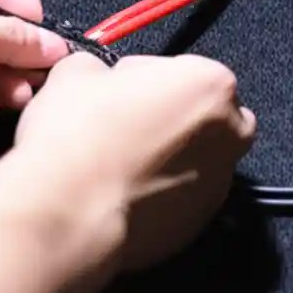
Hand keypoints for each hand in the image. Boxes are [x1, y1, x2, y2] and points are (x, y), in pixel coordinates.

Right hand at [13, 53, 256, 270]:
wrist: (64, 214)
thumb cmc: (77, 139)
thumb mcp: (77, 70)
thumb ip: (104, 68)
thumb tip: (100, 78)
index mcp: (210, 85)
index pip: (185, 67)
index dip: (146, 76)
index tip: (122, 89)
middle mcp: (229, 135)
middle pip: (207, 115)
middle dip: (173, 116)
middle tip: (127, 122)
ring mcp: (217, 184)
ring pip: (197, 159)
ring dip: (168, 155)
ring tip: (119, 161)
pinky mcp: (197, 224)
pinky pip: (183, 197)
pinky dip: (161, 191)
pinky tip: (122, 190)